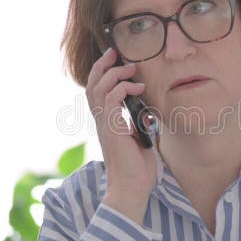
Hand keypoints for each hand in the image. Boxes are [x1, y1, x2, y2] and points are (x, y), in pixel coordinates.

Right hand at [85, 47, 157, 223]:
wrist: (132, 188)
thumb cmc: (137, 169)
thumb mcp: (141, 140)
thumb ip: (140, 125)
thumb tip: (147, 113)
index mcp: (106, 123)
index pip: (97, 92)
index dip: (102, 74)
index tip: (116, 61)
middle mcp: (101, 122)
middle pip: (92, 85)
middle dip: (102, 65)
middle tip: (114, 52)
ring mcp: (104, 125)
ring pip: (98, 88)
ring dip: (114, 74)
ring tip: (130, 69)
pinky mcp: (111, 128)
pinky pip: (110, 99)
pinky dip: (122, 88)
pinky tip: (138, 88)